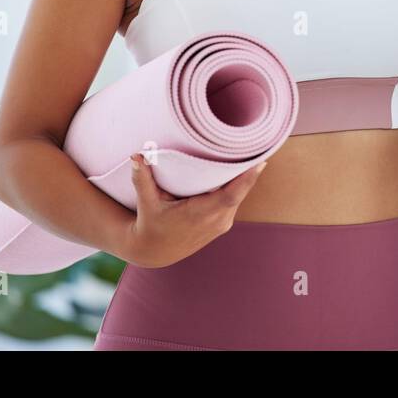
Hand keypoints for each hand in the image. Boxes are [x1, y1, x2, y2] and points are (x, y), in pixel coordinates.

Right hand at [122, 152, 266, 267]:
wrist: (155, 252)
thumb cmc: (150, 224)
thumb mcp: (146, 203)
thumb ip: (143, 179)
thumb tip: (136, 156)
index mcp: (200, 214)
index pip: (231, 196)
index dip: (247, 180)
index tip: (261, 162)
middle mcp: (216, 221)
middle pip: (240, 192)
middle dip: (248, 170)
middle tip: (255, 145)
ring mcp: (222, 224)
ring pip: (239, 196)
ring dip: (244, 178)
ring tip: (250, 153)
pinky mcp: (223, 224)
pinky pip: (235, 201)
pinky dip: (238, 187)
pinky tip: (241, 170)